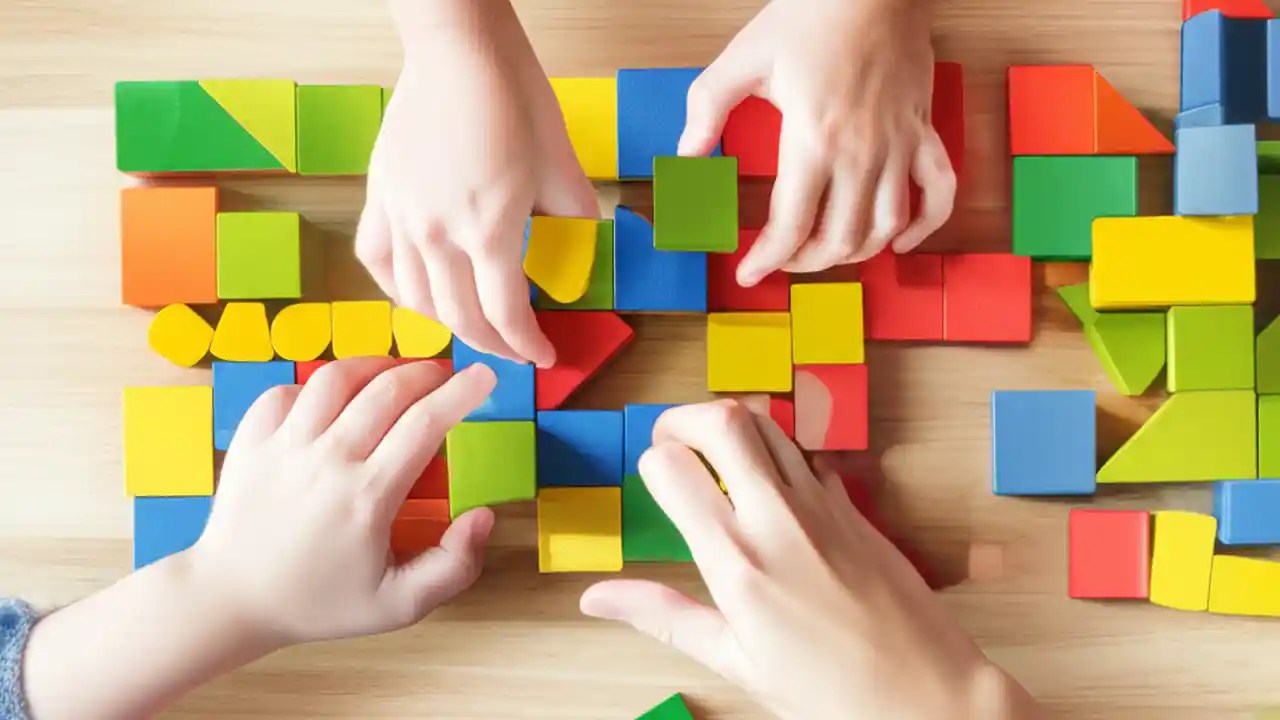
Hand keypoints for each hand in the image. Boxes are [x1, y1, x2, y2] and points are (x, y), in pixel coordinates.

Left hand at [190, 358, 497, 644]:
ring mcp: (284, 444)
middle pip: (388, 389)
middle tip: (446, 376)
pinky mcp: (252, 439)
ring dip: (376, 365)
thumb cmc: (319, 602)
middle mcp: (327, 460)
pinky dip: (318, 384)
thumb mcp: (399, 606)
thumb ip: (454, 566)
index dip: (462, 392)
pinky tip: (336, 397)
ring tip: (396, 374)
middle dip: (427, 372)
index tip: (485, 377)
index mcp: (368, 496)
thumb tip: (484, 516)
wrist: (231, 600)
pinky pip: (289, 389)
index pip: (426, 423)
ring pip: (337, 377)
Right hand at [357, 0, 597, 365]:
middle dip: (492, 344)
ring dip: (447, 323)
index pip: (506, 315)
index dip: (527, 345)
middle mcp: (439, 233)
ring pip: (415, 298)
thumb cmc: (515, 97)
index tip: (544, 356)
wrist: (459, 50)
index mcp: (490, 230)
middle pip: (461, 317)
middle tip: (514, 351)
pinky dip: (397, 287)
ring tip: (471, 327)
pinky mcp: (380, 196)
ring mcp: (403, 216)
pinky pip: (378, 260)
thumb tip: (578, 257)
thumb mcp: (563, 166)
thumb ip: (574, 222)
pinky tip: (417, 293)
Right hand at [580, 401, 1039, 719]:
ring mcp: (821, 505)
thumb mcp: (735, 661)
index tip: (654, 480)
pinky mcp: (853, 506)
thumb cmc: (830, 692)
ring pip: (767, 424)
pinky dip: (778, 453)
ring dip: (732, 426)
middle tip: (673, 440)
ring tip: (717, 456)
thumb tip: (597, 597)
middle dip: (684, 417)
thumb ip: (664, 616)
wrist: (927, 693)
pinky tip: (773, 488)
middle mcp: (776, 518)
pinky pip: (806, 454)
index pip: (670, 466)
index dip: (652, 463)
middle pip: (722, 419)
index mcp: (735, 561)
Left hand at [681, 0, 954, 282]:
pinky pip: (939, 193)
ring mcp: (899, 146)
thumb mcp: (743, 59)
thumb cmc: (811, 15)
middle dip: (806, 263)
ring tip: (826, 253)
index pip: (791, 226)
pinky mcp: (923, 132)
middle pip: (839, 239)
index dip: (768, 260)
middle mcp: (861, 154)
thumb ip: (707, 110)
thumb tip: (685, 157)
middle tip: (782, 261)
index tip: (749, 273)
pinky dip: (924, 227)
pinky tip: (900, 243)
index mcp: (814, 141)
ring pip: (885, 228)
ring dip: (855, 253)